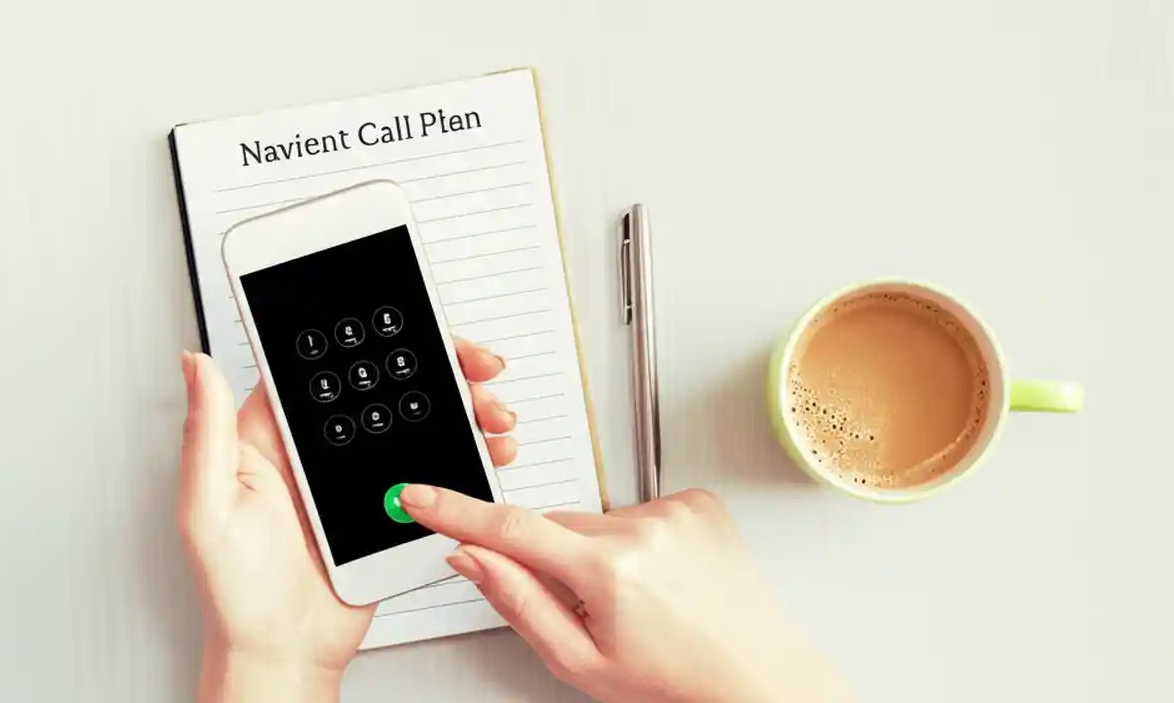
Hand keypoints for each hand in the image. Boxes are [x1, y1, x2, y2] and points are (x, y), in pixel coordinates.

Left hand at [177, 339, 517, 701]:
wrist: (284, 653)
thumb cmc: (237, 592)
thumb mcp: (208, 507)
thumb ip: (206, 433)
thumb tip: (195, 364)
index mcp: (275, 434)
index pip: (330, 364)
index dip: (375, 335)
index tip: (413, 327)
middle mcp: (322, 448)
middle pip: (388, 382)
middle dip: (440, 366)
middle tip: (474, 367)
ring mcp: (363, 476)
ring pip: (421, 419)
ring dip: (464, 406)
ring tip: (490, 414)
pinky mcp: (394, 505)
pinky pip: (436, 467)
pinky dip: (469, 454)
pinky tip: (487, 450)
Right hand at [399, 486, 849, 702]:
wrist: (754, 674)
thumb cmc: (673, 679)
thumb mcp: (580, 661)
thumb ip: (518, 602)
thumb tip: (472, 558)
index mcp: (608, 570)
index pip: (510, 529)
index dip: (456, 512)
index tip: (419, 495)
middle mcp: (643, 527)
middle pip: (556, 525)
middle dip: (556, 559)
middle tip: (591, 605)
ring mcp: (675, 509)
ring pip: (599, 518)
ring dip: (602, 550)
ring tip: (641, 595)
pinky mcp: (697, 501)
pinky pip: (641, 510)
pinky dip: (640, 538)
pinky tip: (663, 575)